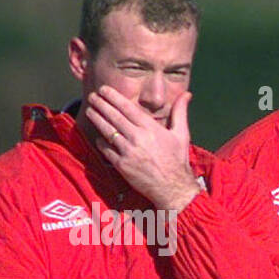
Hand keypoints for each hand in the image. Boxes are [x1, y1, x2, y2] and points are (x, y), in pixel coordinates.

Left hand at [86, 87, 201, 211]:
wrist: (174, 188)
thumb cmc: (178, 160)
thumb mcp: (182, 134)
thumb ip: (180, 112)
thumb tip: (187, 94)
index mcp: (151, 128)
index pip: (127, 107)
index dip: (112, 96)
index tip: (104, 90)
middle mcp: (138, 138)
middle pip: (113, 116)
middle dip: (100, 104)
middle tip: (92, 97)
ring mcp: (128, 152)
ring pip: (106, 130)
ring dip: (96, 118)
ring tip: (90, 111)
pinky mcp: (121, 165)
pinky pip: (106, 149)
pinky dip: (101, 141)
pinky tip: (99, 135)